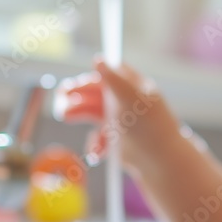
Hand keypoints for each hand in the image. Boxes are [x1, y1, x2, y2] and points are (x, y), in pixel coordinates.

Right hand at [52, 59, 180, 171]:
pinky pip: (97, 135)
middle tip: (61, 102)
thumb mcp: (130, 98)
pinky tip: (97, 151)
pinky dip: (94, 142)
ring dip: (77, 113)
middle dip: (76, 96)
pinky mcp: (116, 138)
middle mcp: (125, 100)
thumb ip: (113, 79)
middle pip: (93, 92)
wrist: (160, 162)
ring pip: (91, 112)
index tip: (76, 87)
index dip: (90, 79)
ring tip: (65, 116)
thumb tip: (97, 59)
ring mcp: (120, 119)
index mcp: (133, 86)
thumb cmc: (149, 126)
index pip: (107, 73)